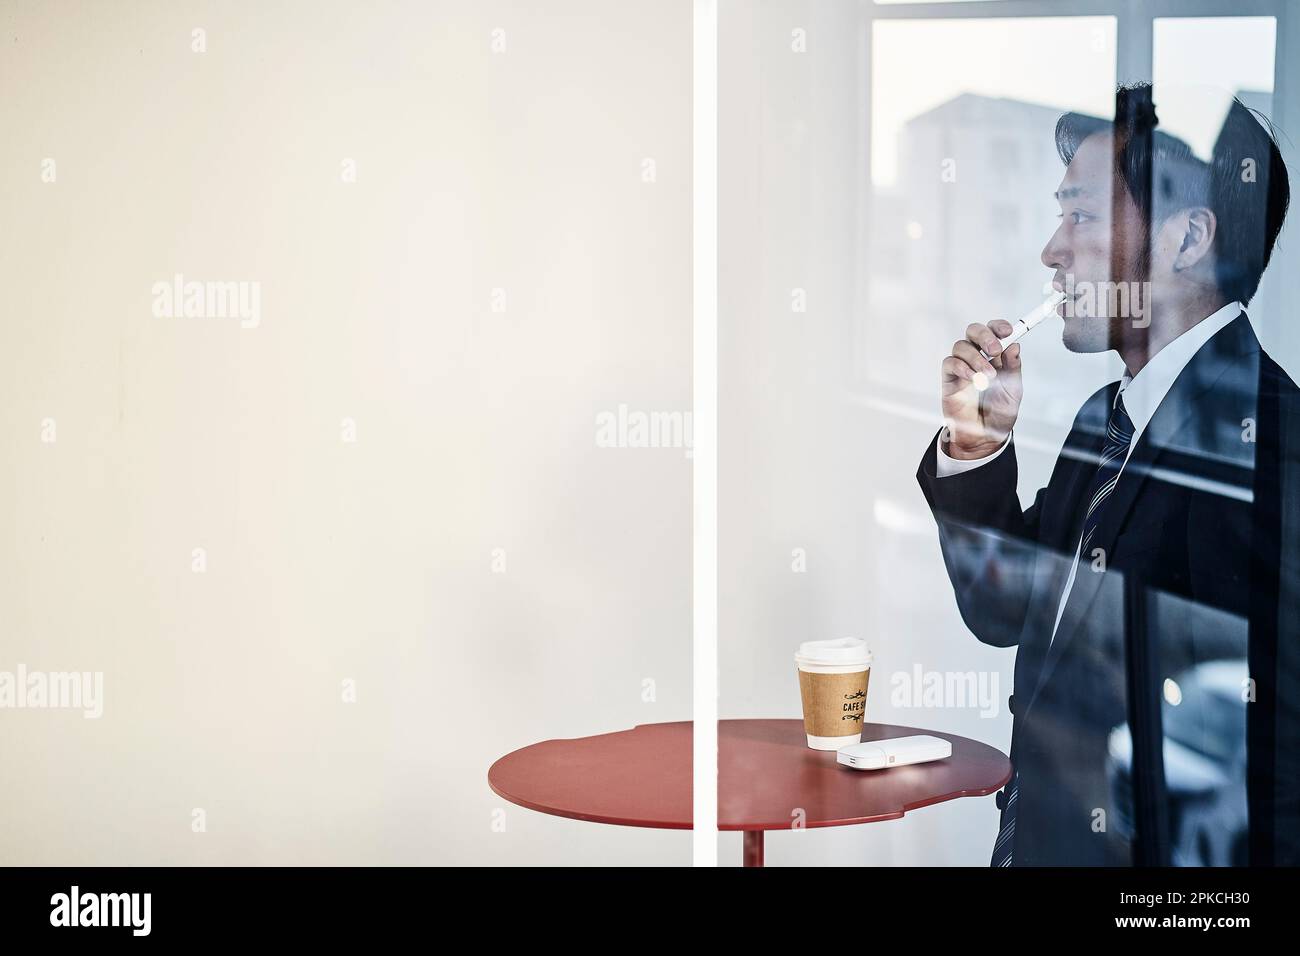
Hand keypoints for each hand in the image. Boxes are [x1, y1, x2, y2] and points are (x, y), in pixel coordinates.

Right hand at [940, 320, 1022, 459]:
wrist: (985, 436)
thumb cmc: (998, 413)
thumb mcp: (1014, 389)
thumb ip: (1013, 367)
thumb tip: (1014, 345)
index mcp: (995, 357)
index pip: (994, 332)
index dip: (998, 326)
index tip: (1008, 331)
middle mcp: (977, 357)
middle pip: (973, 332)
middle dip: (984, 336)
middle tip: (994, 350)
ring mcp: (962, 368)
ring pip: (961, 346)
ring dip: (976, 358)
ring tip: (988, 376)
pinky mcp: (949, 380)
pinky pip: (950, 363)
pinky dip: (962, 368)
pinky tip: (972, 379)